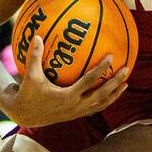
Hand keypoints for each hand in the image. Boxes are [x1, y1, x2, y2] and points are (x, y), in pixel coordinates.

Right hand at [6, 34, 130, 127]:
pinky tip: (110, 92)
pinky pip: (95, 108)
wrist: (25, 115)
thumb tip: (37, 36)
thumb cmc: (28, 93)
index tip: (111, 56)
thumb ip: (35, 56)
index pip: (89, 82)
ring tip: (125, 84)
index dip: (101, 69)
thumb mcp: (31, 75)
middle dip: (115, 83)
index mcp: (67, 96)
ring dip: (114, 94)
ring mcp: (77, 112)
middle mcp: (75, 106)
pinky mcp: (76, 115)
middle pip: (101, 95)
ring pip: (101, 104)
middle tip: (126, 69)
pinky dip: (105, 100)